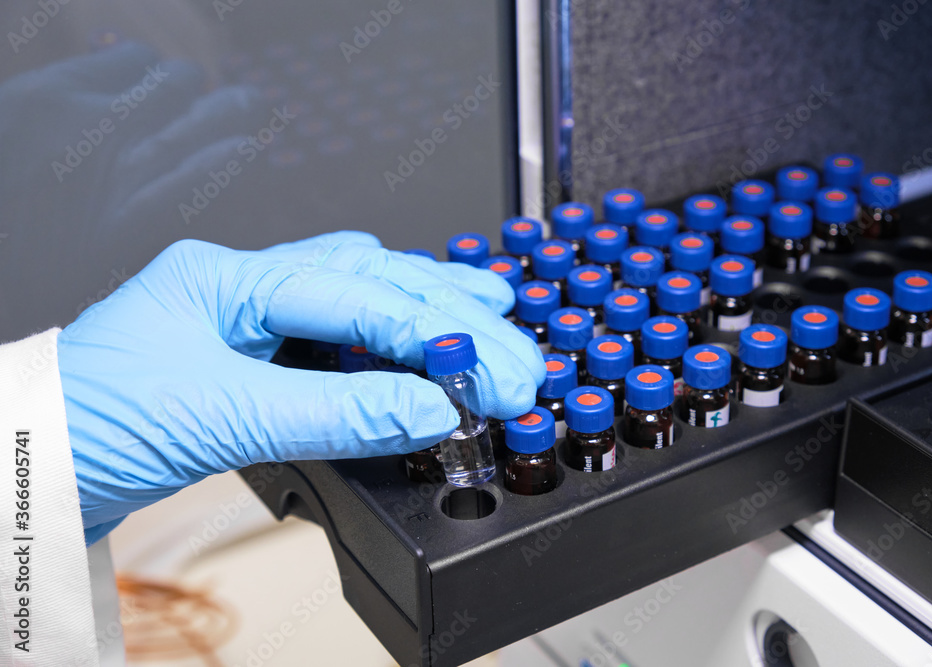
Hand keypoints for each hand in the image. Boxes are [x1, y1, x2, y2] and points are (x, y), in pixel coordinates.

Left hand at [58, 232, 544, 543]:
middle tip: (514, 349)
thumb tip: (429, 409)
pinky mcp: (250, 364)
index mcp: (225, 276)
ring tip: (492, 317)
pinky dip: (389, 346)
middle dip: (448, 316)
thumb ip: (337, 412)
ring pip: (358, 299)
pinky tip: (422, 342)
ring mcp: (246, 322)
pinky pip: (336, 341)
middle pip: (368, 282)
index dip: (429, 333)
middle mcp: (241, 287)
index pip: (355, 292)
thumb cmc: (87, 427)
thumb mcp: (222, 416)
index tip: (486, 373)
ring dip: (426, 312)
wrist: (27, 476)